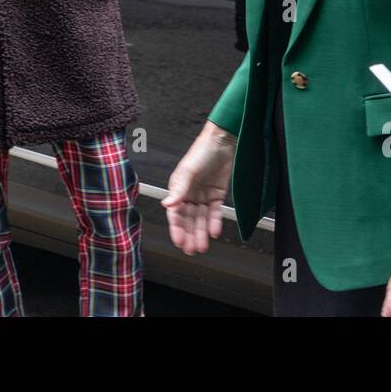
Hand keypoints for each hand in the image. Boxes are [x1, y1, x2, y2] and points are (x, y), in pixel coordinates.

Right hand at [161, 121, 235, 254]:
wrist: (223, 141)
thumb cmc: (202, 151)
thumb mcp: (188, 171)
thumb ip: (178, 189)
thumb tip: (167, 204)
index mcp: (178, 188)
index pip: (176, 213)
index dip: (177, 228)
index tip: (179, 242)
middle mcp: (190, 194)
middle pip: (189, 219)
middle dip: (189, 235)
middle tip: (191, 250)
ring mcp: (203, 195)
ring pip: (201, 219)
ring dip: (201, 233)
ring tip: (202, 247)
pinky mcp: (217, 194)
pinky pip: (215, 212)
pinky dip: (214, 222)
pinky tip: (214, 232)